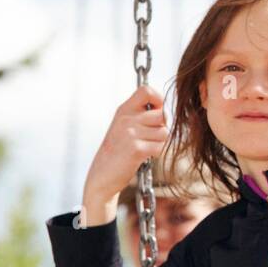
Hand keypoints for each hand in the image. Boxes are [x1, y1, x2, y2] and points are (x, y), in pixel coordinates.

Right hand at [81, 85, 169, 225]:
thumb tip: (166, 112)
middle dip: (162, 128)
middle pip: (162, 115)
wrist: (102, 176)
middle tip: (150, 138)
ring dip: (160, 143)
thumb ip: (140, 116)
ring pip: (165, 132)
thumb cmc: (118, 152)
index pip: (146, 91)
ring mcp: (130, 133)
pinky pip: (161, 147)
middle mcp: (126, 119)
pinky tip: (145, 156)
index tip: (157, 112)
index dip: (158, 100)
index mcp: (123, 110)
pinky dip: (157, 154)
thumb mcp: (124, 126)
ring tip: (145, 148)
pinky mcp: (136, 149)